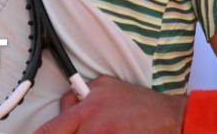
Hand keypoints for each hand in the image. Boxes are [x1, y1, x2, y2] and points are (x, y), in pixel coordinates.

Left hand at [32, 76, 184, 133]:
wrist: (168, 118)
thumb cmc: (139, 104)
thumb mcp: (106, 86)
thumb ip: (81, 95)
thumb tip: (65, 103)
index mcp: (85, 110)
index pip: (48, 132)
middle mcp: (92, 128)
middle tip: (80, 129)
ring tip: (100, 128)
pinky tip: (109, 132)